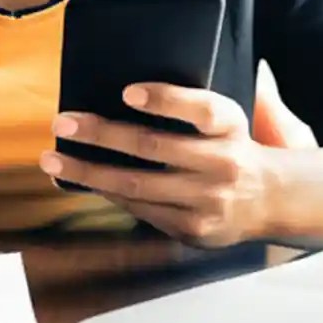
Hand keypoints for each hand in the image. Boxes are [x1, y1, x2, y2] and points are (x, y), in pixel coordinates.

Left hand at [41, 60, 314, 247]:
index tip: (127, 93)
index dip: (165, 99)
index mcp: (231, 127)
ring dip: (88, 171)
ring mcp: (207, 201)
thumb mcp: (225, 119)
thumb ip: (189, 107)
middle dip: (102, 134)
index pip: (201, 109)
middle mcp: (223, 163)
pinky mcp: (192, 229)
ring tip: (53, 159)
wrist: (268, 199)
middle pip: (154, 147)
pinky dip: (106, 193)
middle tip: (63, 122)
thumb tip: (124, 95)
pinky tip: (80, 180)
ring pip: (136, 185)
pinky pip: (139, 209)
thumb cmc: (231, 147)